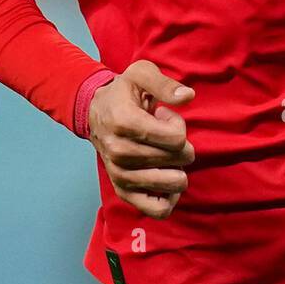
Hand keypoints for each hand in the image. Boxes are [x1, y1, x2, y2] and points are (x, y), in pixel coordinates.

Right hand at [88, 59, 195, 218]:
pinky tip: (169, 179)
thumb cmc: (124, 92)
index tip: (163, 116)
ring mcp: (121, 175)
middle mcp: (119, 152)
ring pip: (172, 183)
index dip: (178, 126)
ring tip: (162, 153)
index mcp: (124, 122)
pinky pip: (158, 209)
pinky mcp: (124, 191)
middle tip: (161, 133)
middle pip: (177, 159)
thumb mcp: (141, 74)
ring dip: (178, 167)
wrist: (96, 113)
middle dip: (180, 145)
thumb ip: (165, 84)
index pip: (176, 139)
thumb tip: (188, 97)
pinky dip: (171, 198)